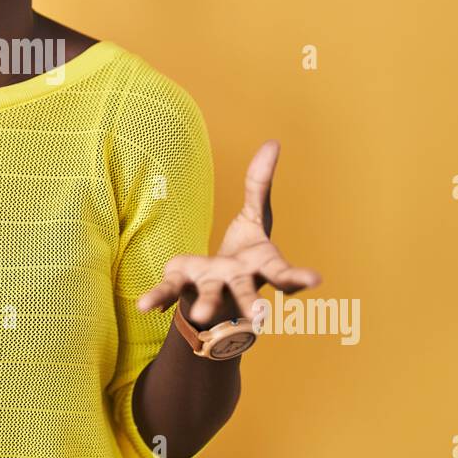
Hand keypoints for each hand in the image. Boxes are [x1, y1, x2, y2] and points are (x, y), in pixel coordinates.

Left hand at [136, 140, 320, 328]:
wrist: (222, 287)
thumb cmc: (245, 252)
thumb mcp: (255, 215)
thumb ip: (260, 183)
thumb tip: (274, 142)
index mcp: (261, 267)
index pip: (282, 273)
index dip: (298, 276)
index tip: (314, 279)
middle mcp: (238, 281)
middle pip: (245, 291)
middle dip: (251, 303)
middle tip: (258, 316)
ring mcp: (210, 285)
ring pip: (209, 295)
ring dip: (206, 305)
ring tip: (200, 316)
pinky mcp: (183, 283)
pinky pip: (169, 291)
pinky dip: (157, 297)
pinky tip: (143, 306)